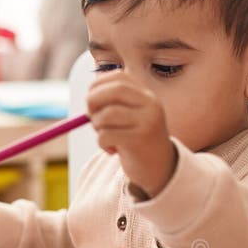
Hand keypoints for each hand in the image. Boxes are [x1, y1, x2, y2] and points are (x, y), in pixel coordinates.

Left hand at [86, 70, 176, 196]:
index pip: (119, 77)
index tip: (90, 97)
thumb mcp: (129, 118)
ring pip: (106, 115)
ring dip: (96, 126)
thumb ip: (112, 104)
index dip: (99, 84)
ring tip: (104, 136)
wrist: (159, 169)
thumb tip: (88, 96)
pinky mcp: (138, 141)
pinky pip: (106, 135)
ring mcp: (147, 123)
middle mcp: (151, 105)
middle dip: (93, 101)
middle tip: (89, 116)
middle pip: (113, 91)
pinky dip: (101, 143)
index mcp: (148, 96)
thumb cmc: (137, 141)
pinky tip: (112, 150)